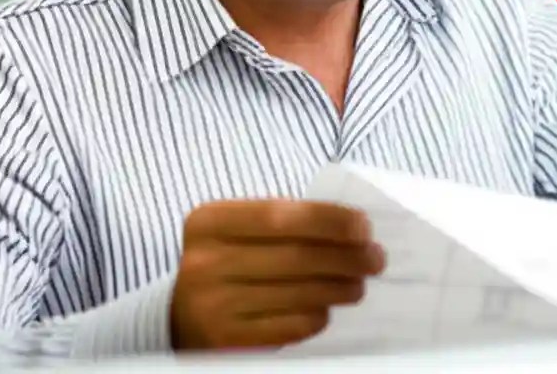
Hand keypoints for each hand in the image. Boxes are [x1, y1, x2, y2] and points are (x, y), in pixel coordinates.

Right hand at [170, 200, 384, 350]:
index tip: (364, 227)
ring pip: (297, 293)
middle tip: (376, 258)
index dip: (329, 220)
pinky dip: (317, 316)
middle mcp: (204, 262)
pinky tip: (328, 308)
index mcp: (208, 222)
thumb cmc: (228, 262)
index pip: (281, 216)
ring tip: (359, 283)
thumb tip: (353, 228)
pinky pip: (289, 327)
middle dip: (345, 257)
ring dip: (339, 288)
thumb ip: (284, 222)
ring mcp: (213, 304)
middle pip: (294, 256)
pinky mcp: (226, 341)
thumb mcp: (239, 231)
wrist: (180, 316)